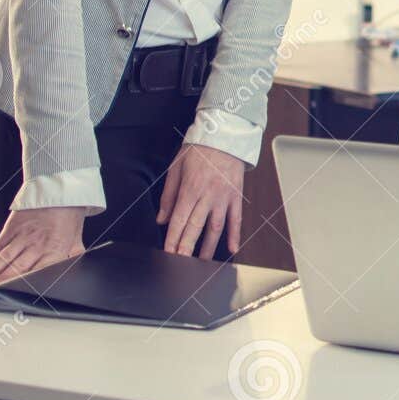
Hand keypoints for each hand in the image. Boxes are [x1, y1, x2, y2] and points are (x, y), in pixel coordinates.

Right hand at [0, 206, 85, 288]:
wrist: (61, 189)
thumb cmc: (71, 214)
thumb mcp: (77, 238)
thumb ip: (71, 256)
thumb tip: (72, 272)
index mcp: (56, 250)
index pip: (38, 273)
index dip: (25, 286)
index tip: (14, 295)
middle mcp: (37, 245)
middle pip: (17, 268)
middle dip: (2, 283)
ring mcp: (23, 236)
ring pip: (4, 259)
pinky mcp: (12, 227)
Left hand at [157, 144, 246, 259]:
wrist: (225, 135)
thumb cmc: (199, 150)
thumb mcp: (176, 169)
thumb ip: (168, 196)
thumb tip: (162, 219)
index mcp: (190, 189)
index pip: (179, 220)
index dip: (173, 239)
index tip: (168, 253)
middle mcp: (207, 196)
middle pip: (195, 227)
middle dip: (186, 248)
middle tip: (180, 264)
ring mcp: (223, 197)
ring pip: (215, 227)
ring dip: (208, 247)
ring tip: (201, 262)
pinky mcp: (236, 196)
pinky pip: (236, 219)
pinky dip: (235, 235)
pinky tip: (232, 249)